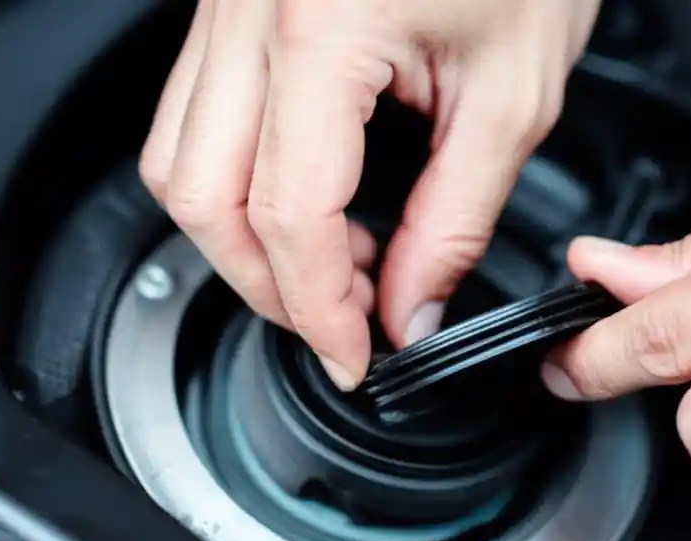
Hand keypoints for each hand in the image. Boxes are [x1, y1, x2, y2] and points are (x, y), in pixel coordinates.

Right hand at [139, 0, 599, 388]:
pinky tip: (303, 201)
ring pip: (176, 161)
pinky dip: (235, 184)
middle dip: (266, 284)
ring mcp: (225, 6)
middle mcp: (247, 14)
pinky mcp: (230, 7)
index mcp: (320, 29)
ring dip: (239, 239)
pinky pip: (194, 118)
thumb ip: (455, 219)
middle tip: (340, 321)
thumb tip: (407, 308)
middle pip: (200, 198)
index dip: (318, 308)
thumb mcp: (514, 93)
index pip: (287, 215)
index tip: (356, 354)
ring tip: (325, 267)